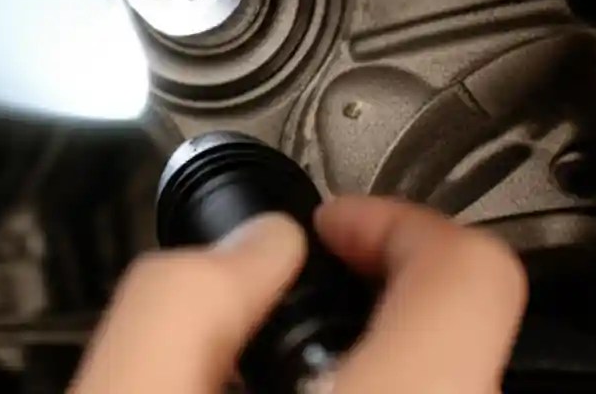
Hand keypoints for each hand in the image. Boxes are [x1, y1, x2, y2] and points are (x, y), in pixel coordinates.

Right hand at [71, 197, 526, 392]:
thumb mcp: (128, 393)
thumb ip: (180, 292)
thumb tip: (249, 243)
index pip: (467, 268)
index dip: (393, 218)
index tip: (333, 227)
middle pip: (460, 318)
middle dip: (372, 281)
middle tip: (300, 289)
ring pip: (445, 371)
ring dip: (374, 343)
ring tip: (285, 360)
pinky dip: (376, 385)